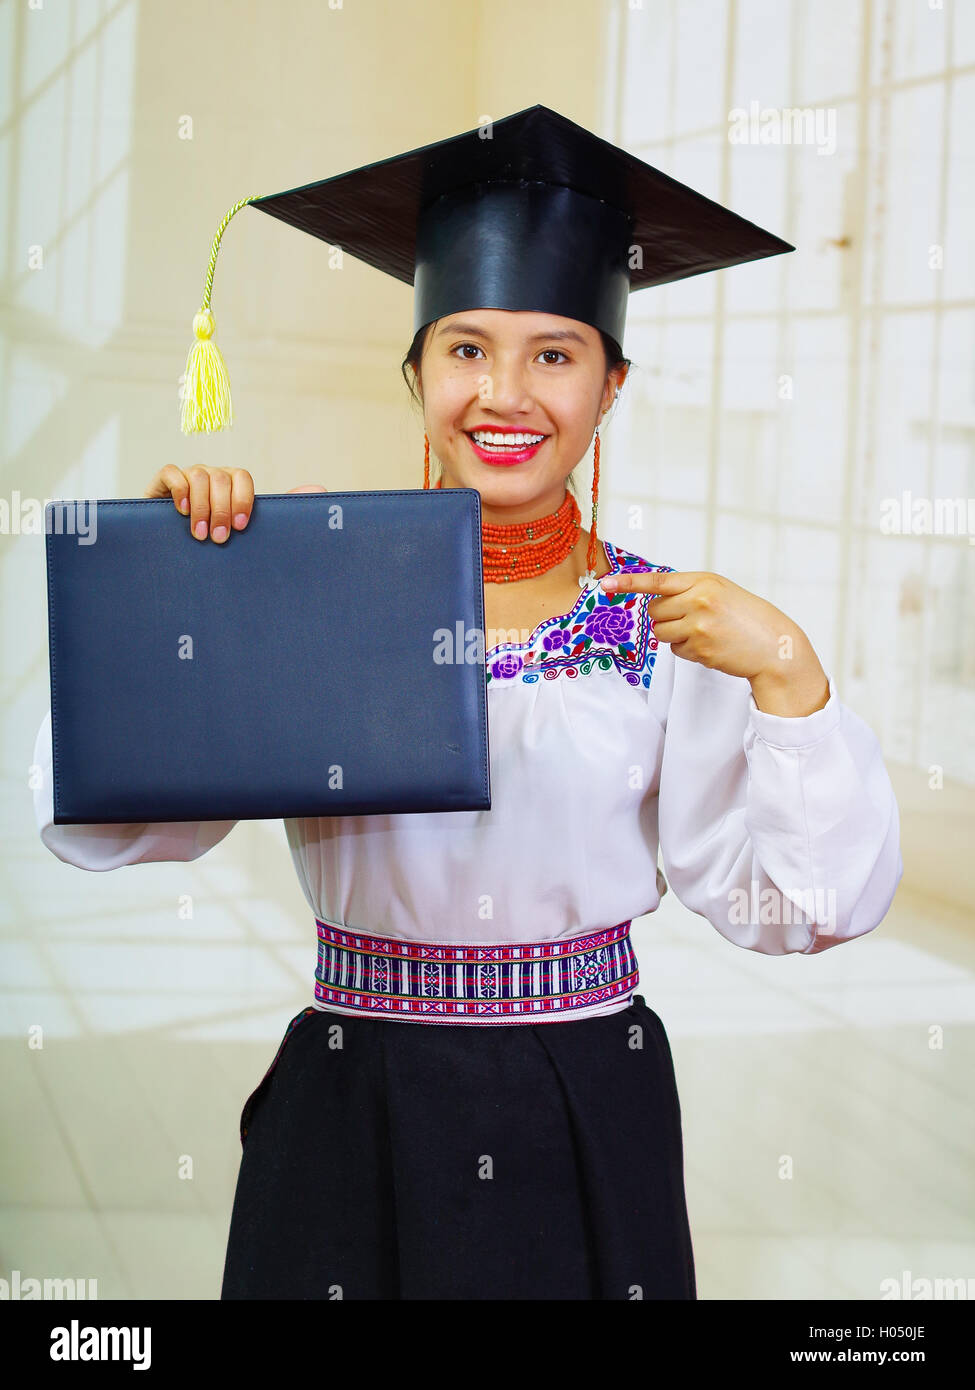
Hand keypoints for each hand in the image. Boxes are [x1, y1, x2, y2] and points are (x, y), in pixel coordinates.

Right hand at [143, 465, 254, 542]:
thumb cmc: (201, 531)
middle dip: (221, 511)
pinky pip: (172, 474)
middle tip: (219, 537)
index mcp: (229, 481)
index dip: (243, 500)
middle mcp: (210, 474)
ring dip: (201, 508)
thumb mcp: (220, 527)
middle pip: (221, 480)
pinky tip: (183, 511)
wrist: (166, 529)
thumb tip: (246, 538)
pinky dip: (180, 492)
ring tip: (200, 533)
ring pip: (199, 478)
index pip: (242, 478)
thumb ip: (233, 526)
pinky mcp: (166, 476)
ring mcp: (188, 473)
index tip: (239, 526)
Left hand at [600, 568, 828, 714]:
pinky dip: (688, 652)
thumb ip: (690, 592)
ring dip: (674, 637)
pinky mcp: (700, 647)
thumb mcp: (720, 593)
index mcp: (703, 581)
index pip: (658, 581)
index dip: (629, 583)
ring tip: (704, 634)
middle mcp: (698, 599)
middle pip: (654, 612)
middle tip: (689, 621)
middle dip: (664, 619)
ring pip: (660, 633)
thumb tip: (654, 602)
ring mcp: (698, 624)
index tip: (605, 584)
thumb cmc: (746, 618)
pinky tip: (711, 647)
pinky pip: (676, 651)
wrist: (775, 645)